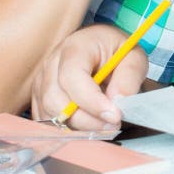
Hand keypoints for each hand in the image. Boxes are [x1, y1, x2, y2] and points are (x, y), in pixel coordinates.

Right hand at [31, 24, 147, 129]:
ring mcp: (42, 80)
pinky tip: (88, 126)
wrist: (102, 45)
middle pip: (56, 100)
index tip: (114, 115)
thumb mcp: (134, 57)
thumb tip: (117, 102)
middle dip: (86, 119)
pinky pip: (46, 120)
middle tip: (112, 124)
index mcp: (76, 47)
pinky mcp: (39, 96)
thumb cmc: (116, 50)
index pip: (72, 77)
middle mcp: (52, 63)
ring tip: (103, 126)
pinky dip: (67, 128)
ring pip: (49, 113)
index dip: (91, 101)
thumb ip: (128, 78)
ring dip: (77, 127)